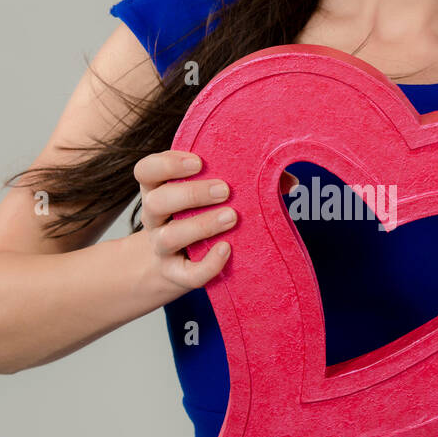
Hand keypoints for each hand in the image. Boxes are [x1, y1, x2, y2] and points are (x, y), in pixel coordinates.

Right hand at [133, 152, 297, 297]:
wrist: (175, 264)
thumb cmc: (201, 217)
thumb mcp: (212, 195)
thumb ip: (249, 181)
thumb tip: (291, 182)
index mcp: (159, 189)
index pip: (146, 171)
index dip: (167, 164)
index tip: (198, 162)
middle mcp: (155, 218)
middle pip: (156, 202)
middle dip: (191, 194)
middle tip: (225, 190)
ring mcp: (162, 248)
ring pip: (168, 237)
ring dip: (201, 225)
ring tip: (232, 217)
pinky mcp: (177, 274)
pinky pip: (189, 273)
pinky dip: (208, 264)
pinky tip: (227, 250)